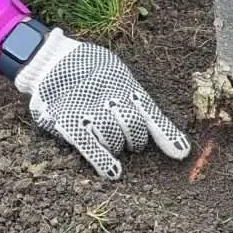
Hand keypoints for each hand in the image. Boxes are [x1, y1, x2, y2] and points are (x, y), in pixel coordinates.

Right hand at [15, 28, 189, 179]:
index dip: (168, 135)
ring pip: (114, 140)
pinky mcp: (70, 122)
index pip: (152, 114)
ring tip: (110, 142)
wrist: (50, 59)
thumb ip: (134, 95)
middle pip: (135, 130)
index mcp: (127, 87)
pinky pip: (90, 146)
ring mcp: (91, 111)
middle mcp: (112, 100)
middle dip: (136, 140)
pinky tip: (113, 173)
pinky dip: (102, 161)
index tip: (182, 154)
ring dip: (116, 147)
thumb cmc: (89, 69)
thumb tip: (154, 118)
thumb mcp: (118, 74)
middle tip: (131, 141)